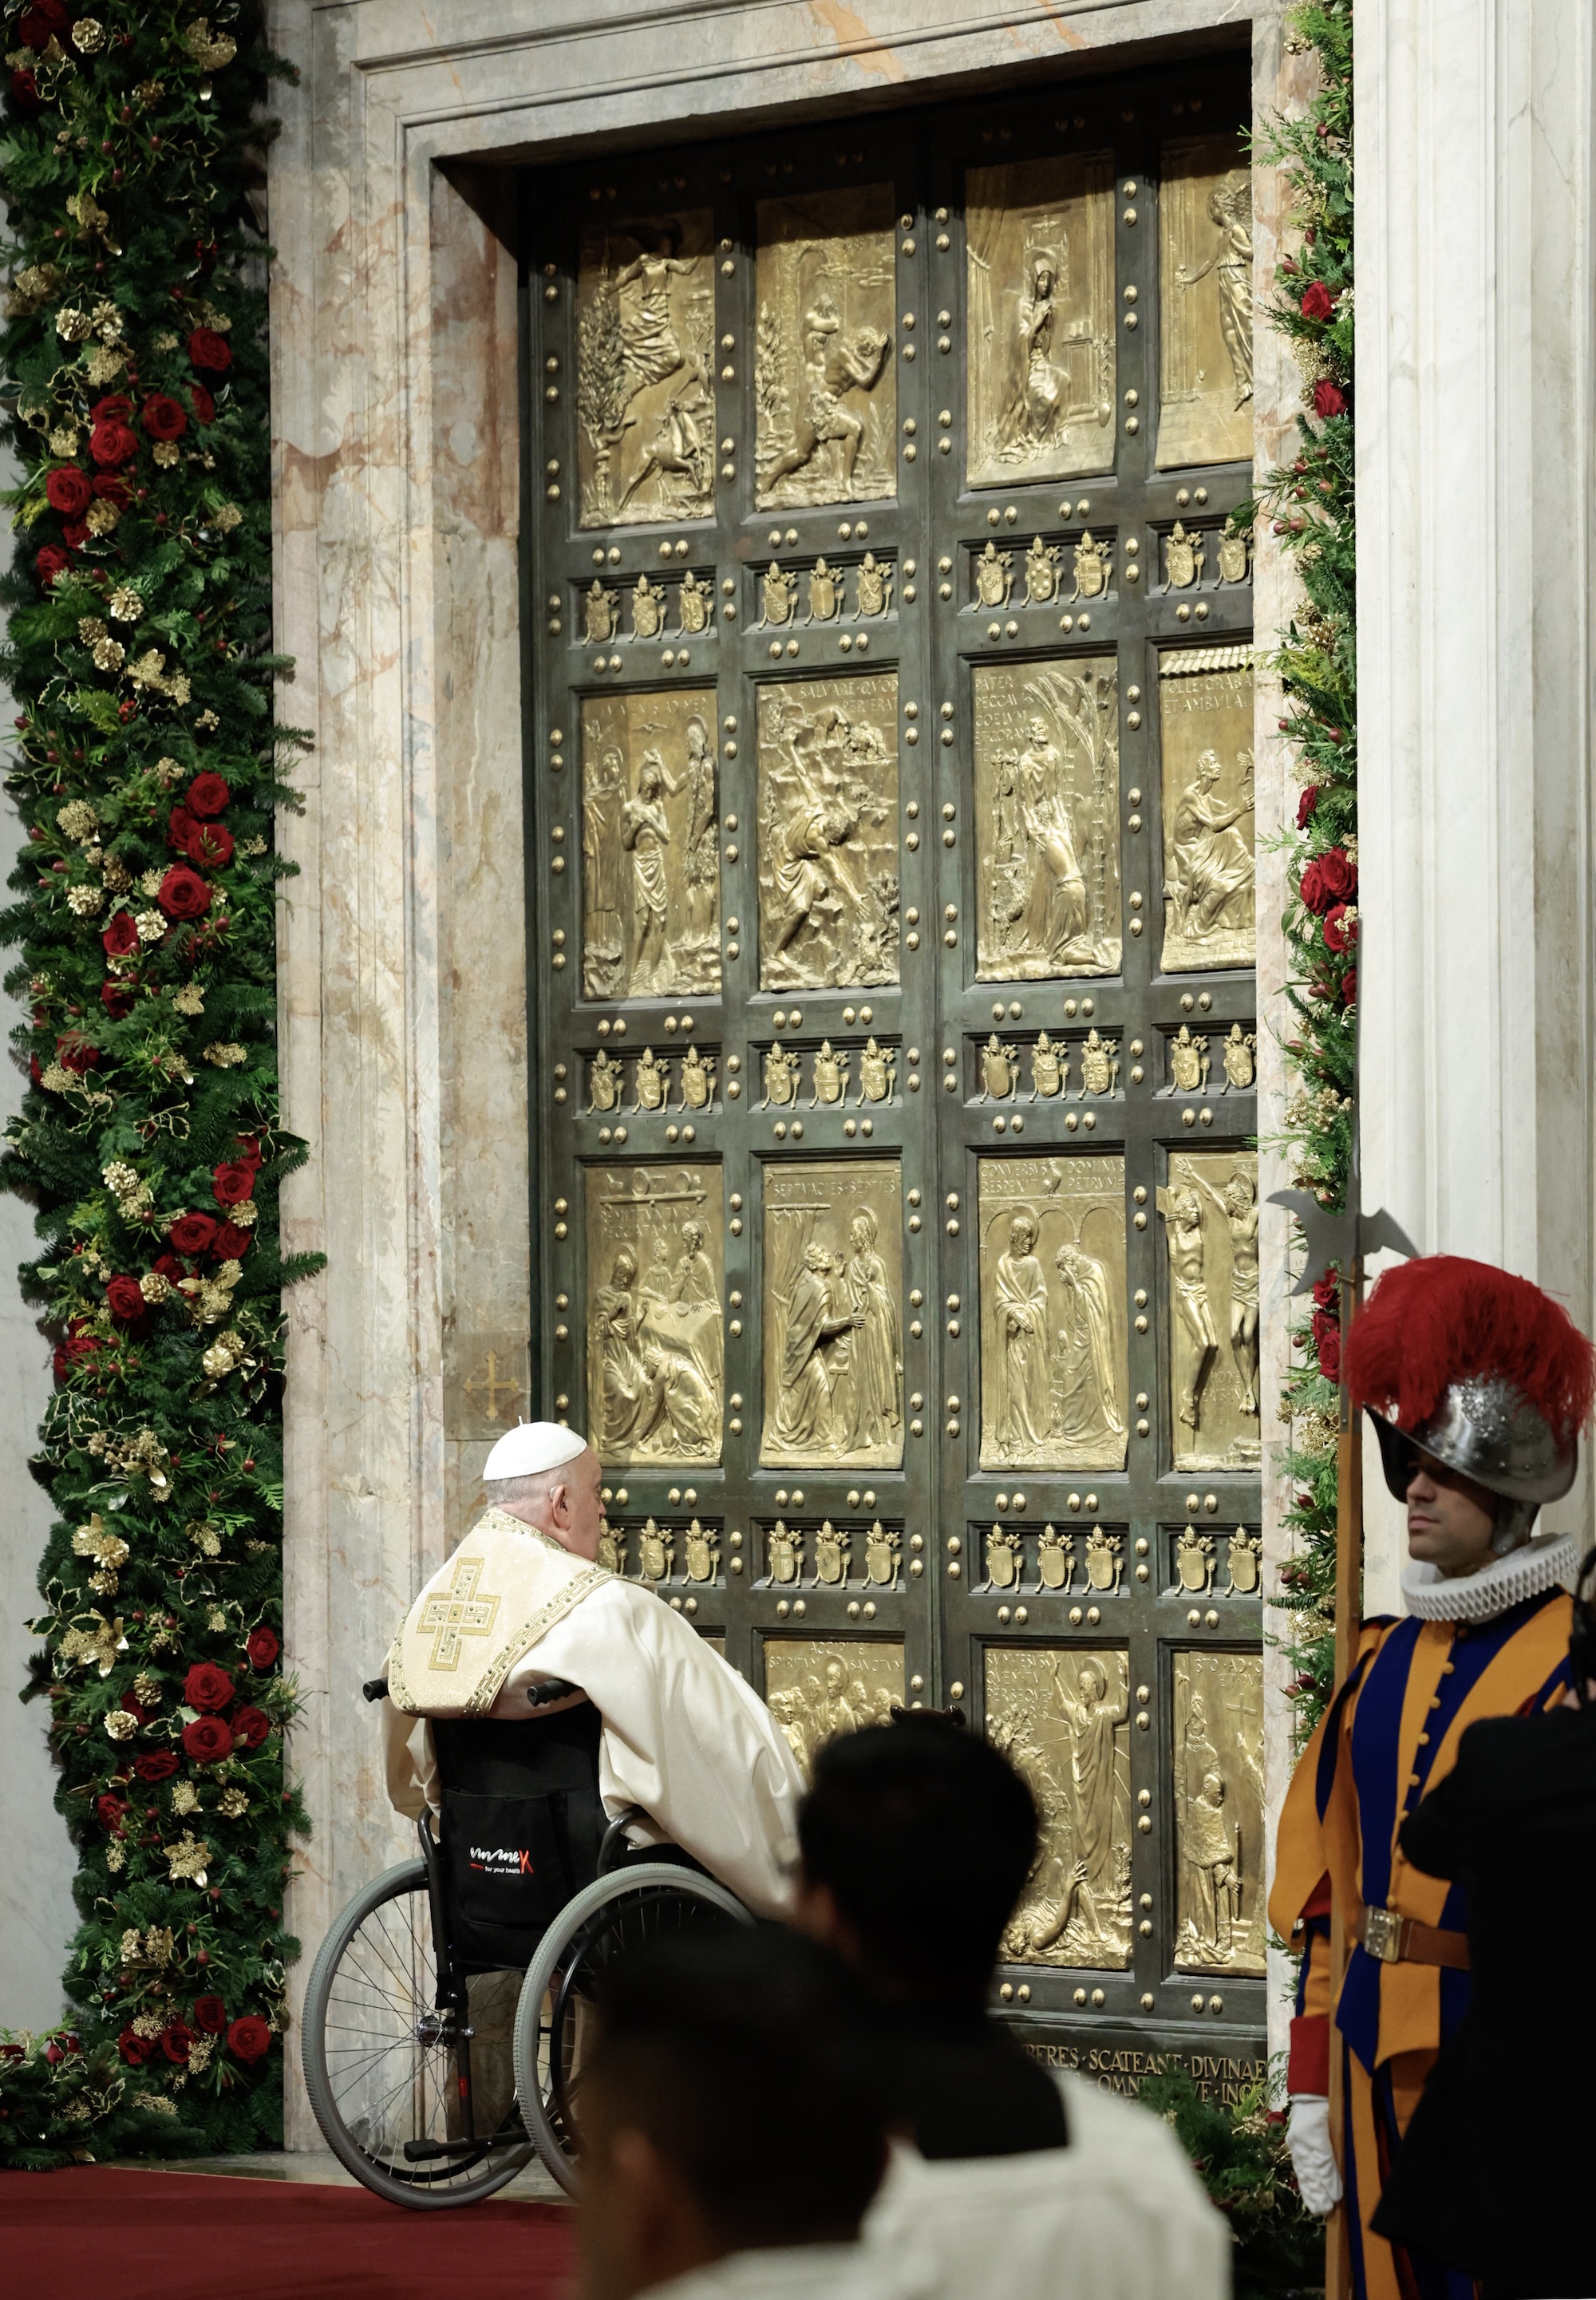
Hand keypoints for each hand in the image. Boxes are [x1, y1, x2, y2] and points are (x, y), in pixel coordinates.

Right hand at [1287, 2095, 1341, 2216]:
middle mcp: (1302, 2138)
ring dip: (1311, 2192)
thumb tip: (1348, 2163)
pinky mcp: (1294, 2146)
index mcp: (1315, 2128)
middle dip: (1318, 2191)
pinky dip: (1305, 2185)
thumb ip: (1343, 2138)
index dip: (1329, 2178)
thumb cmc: (1331, 2102)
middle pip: (1311, 2168)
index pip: (1322, 2158)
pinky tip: (1309, 2198)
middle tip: (1327, 2211)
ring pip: (1303, 2171)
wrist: (1309, 2091)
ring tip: (1319, 2211)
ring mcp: (1296, 2142)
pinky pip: (1299, 2168)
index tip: (1336, 2196)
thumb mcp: (1339, 2116)